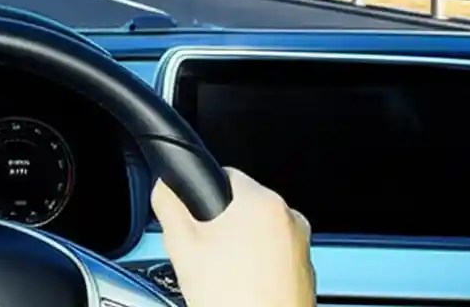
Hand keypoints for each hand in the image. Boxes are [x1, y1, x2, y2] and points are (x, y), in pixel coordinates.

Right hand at [152, 168, 314, 306]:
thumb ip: (168, 205)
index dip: (202, 196)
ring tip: (224, 277)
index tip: (195, 219)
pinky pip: (275, 257)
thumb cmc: (232, 299)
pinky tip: (242, 288)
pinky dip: (258, 267)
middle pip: (242, 207)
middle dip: (221, 226)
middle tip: (205, 254)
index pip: (225, 175)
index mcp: (262, 202)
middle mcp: (290, 218)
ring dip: (239, 247)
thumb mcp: (183, 247)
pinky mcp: (305, 271)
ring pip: (258, 233)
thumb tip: (164, 187)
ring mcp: (302, 247)